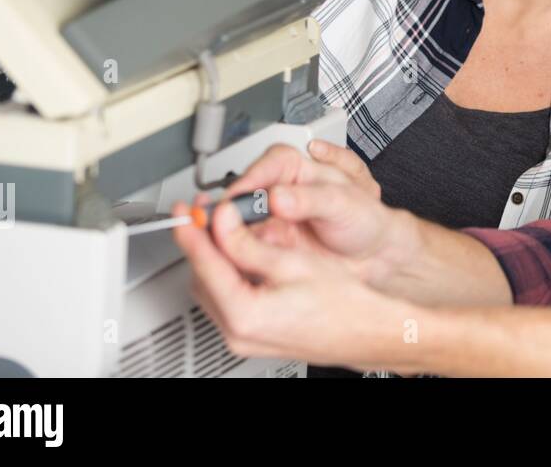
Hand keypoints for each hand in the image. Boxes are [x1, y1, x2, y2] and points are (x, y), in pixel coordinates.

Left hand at [173, 196, 425, 369]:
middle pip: (202, 277)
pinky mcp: (250, 337)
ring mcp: (242, 339)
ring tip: (221, 228)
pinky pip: (225, 301)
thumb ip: (248, 243)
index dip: (192, 232)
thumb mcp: (293, 262)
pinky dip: (226, 274)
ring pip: (212, 289)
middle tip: (203, 213)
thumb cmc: (342, 303)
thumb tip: (222, 222)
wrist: (365, 331)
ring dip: (213, 257)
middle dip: (201, 242)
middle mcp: (237, 333)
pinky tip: (238, 255)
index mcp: (245, 315)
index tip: (185, 211)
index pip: (205, 264)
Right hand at [209, 139, 417, 289]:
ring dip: (229, 231)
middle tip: (219, 224)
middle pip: (244, 194)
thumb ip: (310, 199)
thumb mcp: (343, 204)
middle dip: (230, 209)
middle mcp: (280, 191)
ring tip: (224, 242)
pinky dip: (239, 251)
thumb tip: (277, 197)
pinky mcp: (269, 245)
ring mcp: (272, 220)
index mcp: (299, 168)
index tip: (235, 198)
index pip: (266, 165)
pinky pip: (246, 245)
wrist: (377, 258)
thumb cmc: (368, 221)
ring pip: (240, 221)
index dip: (248, 180)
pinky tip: (237, 258)